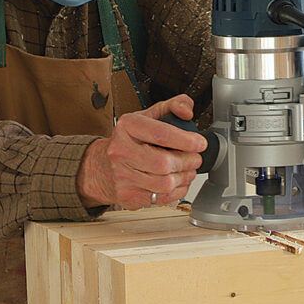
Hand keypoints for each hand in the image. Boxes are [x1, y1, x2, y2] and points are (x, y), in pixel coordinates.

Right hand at [77, 94, 205, 209]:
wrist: (104, 165)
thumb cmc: (132, 139)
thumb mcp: (151, 115)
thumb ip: (174, 105)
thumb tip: (187, 111)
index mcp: (128, 126)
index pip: (161, 134)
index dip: (186, 140)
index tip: (200, 143)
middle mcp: (121, 151)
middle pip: (164, 163)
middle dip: (188, 161)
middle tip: (195, 158)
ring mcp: (122, 175)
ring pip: (165, 183)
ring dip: (185, 177)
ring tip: (188, 169)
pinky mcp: (128, 195)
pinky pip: (162, 197)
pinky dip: (177, 190)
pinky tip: (178, 181)